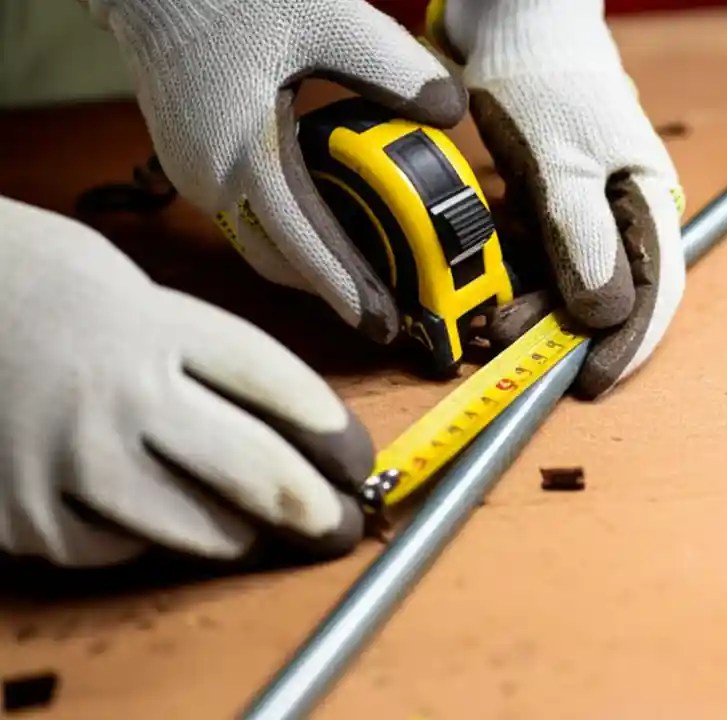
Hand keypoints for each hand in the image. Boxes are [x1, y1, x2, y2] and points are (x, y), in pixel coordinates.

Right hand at [0, 198, 373, 567]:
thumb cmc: (45, 292)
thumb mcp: (138, 295)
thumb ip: (206, 358)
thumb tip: (293, 428)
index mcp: (160, 325)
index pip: (281, 388)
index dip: (334, 435)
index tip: (357, 461)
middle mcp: (120, 392)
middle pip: (258, 471)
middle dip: (316, 508)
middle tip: (338, 522)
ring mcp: (70, 458)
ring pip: (202, 530)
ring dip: (243, 535)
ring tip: (257, 529)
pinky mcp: (24, 515)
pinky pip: (119, 550)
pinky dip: (144, 538)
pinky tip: (145, 512)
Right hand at [87, 0, 467, 341]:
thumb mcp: (331, 20)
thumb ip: (394, 68)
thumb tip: (450, 112)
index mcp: (247, 152)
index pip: (305, 243)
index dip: (347, 289)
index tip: (383, 323)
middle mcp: (214, 177)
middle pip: (280, 261)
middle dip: (333, 292)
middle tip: (384, 315)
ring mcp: (195, 174)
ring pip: (260, 245)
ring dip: (308, 268)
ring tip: (360, 283)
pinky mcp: (189, 163)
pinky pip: (245, 220)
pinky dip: (286, 238)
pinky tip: (321, 232)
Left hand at [440, 0, 685, 398]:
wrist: (513, 22)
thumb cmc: (547, 80)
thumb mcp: (561, 164)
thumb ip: (584, 240)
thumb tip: (606, 317)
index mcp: (648, 203)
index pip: (654, 293)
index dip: (627, 344)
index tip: (590, 383)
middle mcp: (624, 214)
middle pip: (608, 294)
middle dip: (563, 330)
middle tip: (515, 349)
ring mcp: (586, 209)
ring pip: (568, 281)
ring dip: (533, 308)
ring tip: (490, 323)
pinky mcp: (550, 202)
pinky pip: (538, 256)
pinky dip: (515, 276)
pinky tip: (488, 288)